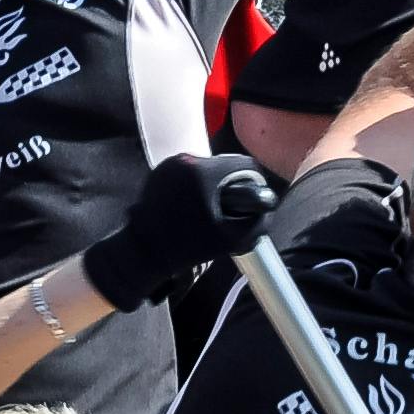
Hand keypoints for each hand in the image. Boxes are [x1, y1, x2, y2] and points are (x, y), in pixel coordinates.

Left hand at [78, 150, 278, 309]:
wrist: (144, 252)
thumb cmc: (186, 248)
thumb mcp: (232, 239)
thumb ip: (258, 220)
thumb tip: (269, 206)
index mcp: (203, 173)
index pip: (244, 165)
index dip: (252, 184)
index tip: (246, 201)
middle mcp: (185, 161)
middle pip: (224, 166)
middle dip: (229, 186)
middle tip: (223, 210)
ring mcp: (169, 165)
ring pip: (205, 169)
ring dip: (210, 186)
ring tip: (204, 211)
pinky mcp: (159, 171)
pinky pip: (187, 173)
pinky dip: (192, 186)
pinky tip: (189, 208)